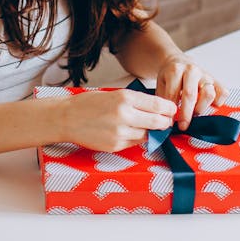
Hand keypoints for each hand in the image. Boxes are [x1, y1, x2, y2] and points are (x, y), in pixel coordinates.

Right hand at [60, 89, 176, 151]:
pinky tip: (129, 132)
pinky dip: (136, 138)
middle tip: (165, 121)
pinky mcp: (115, 146)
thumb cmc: (89, 104)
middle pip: (158, 122)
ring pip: (148, 135)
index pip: (159, 105)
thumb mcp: (114, 94)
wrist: (67, 118)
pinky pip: (135, 143)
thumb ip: (136, 102)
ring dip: (150, 132)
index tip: (172, 110)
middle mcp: (124, 115)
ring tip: (145, 126)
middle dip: (165, 123)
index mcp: (125, 98)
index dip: (169, 109)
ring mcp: (120, 133)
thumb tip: (158, 108)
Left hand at [155, 54, 226, 130]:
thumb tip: (166, 120)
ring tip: (194, 112)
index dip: (171, 112)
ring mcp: (205, 75)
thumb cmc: (170, 76)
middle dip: (186, 114)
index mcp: (175, 70)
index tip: (170, 123)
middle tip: (183, 125)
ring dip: (201, 108)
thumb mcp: (161, 85)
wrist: (179, 62)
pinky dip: (217, 102)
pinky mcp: (216, 80)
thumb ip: (164, 100)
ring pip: (209, 94)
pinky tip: (207, 105)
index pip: (173, 94)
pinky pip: (222, 93)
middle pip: (190, 95)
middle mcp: (192, 70)